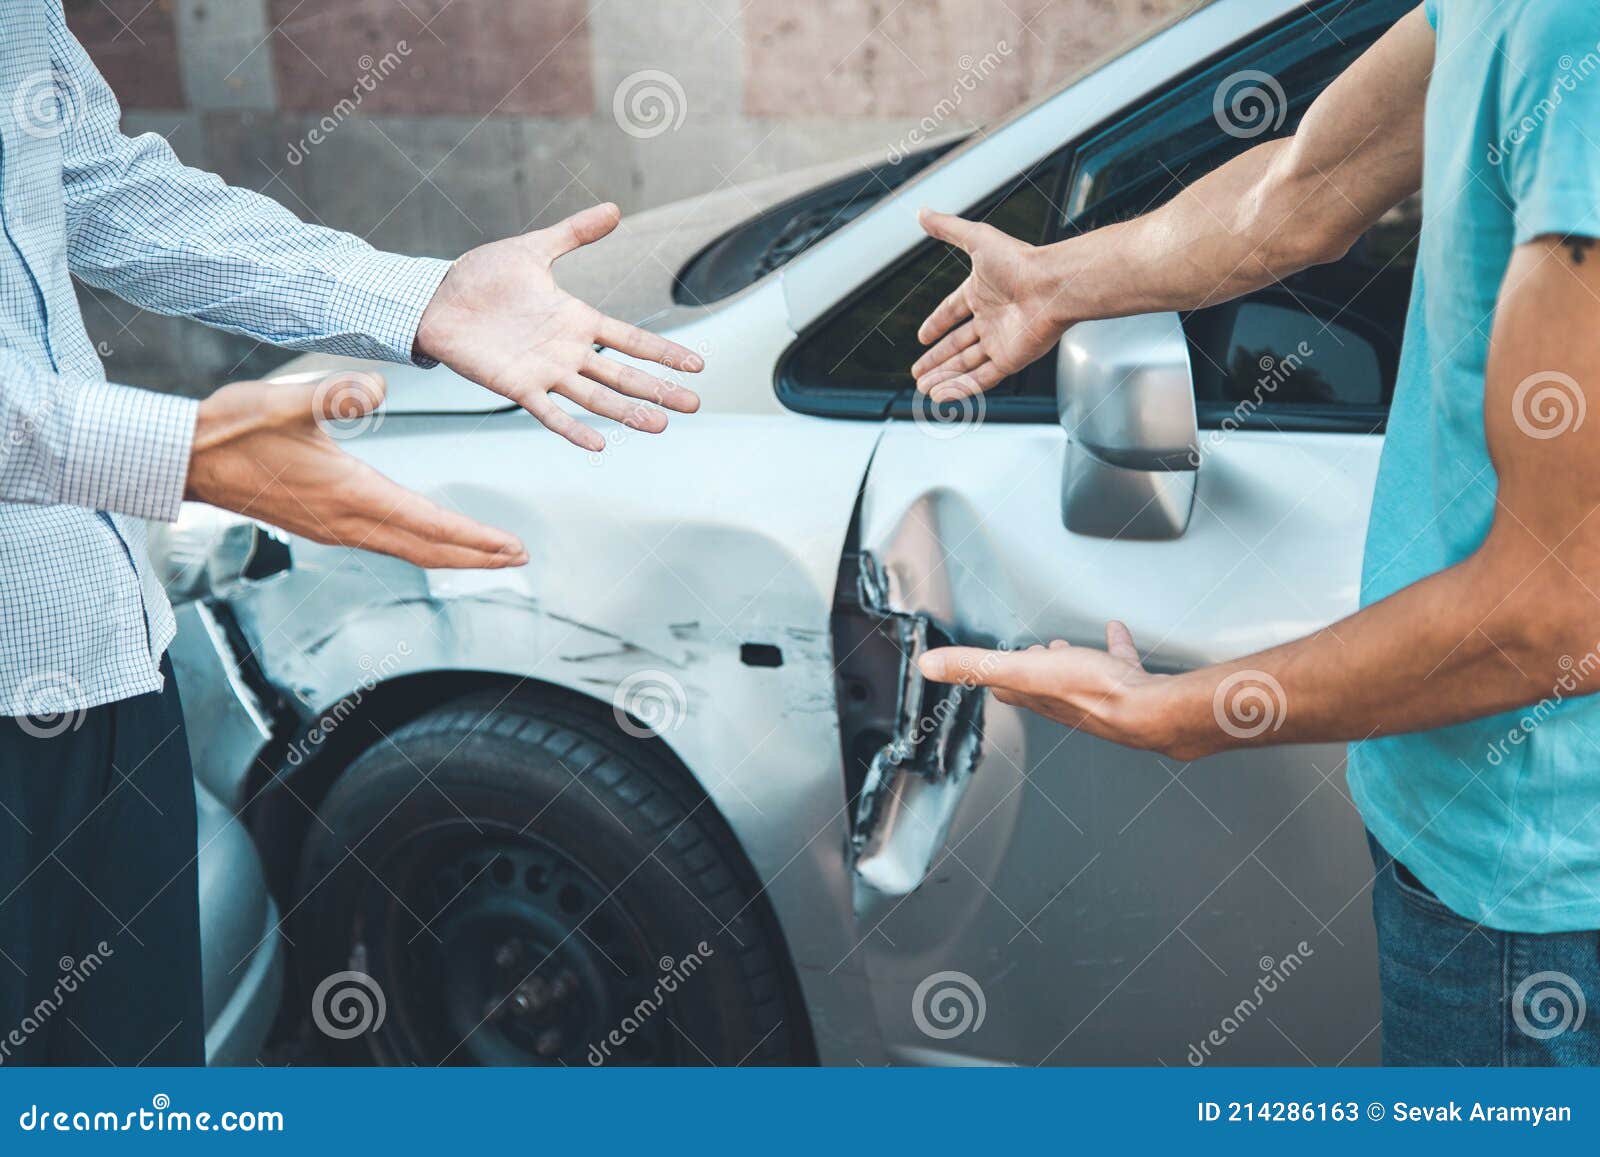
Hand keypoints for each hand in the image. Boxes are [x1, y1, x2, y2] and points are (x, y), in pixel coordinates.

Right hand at [185, 372, 527, 569]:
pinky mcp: (322, 526)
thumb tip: (378, 386)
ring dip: (451, 554)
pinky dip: (420, 546)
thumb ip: (335, 391)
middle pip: (426, 549)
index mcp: (350, 493)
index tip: (510, 546)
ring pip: (407, 550)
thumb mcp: (287, 399)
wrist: (184, 458)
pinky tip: (430, 541)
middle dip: (475, 556)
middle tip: (518, 556)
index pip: (427, 524)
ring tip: (488, 554)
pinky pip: (385, 544)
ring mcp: (334, 529)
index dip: (473, 538)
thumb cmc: (233, 427)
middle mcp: (347, 522)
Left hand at [415, 202, 701, 451]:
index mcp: (577, 320)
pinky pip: (550, 413)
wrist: (436, 299)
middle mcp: (568, 351)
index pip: (631, 340)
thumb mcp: (534, 249)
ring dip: (628, 412)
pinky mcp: (517, 386)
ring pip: (597, 397)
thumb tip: (613, 210)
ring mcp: (545, 371)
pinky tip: (598, 443)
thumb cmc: (481, 276)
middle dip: (659, 390)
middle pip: (624, 375)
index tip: (697, 366)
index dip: (664, 352)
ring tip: (659, 426)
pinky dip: (573, 428)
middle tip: (694, 406)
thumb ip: (574, 234)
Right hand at [912, 209, 1072, 399]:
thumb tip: (921, 212)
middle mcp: (991, 319)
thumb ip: (947, 228)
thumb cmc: (1021, 261)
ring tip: (923, 389)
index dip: (937, 324)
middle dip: (936, 360)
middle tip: (917, 373)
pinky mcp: (1011, 360)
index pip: (953, 311)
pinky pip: (982, 379)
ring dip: (944, 378)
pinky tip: (941, 397)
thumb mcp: (977, 238)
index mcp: (982, 293)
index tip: (922, 336)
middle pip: (958, 345)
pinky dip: (961, 389)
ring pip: (966, 365)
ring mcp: (1001, 341)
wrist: (1054, 285)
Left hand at [918, 622, 1186, 754]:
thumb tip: (928, 664)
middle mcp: (1065, 698)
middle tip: (1024, 654)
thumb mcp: (1022, 669)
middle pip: (1040, 683)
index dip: (995, 677)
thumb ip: (974, 665)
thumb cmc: (1092, 692)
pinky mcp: (1128, 685)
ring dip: (1067, 660)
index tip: (987, 670)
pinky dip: (1115, 646)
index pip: (1007, 689)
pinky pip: (1118, 661)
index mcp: (1037, 694)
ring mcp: (1099, 693)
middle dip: (1030, 668)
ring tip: (1062, 647)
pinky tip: (1116, 632)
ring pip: (1078, 674)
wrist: (1150, 710)